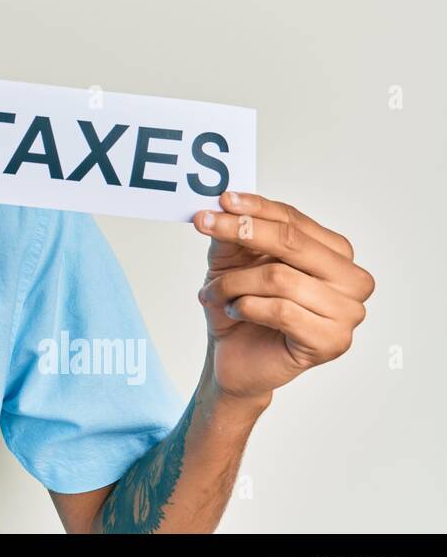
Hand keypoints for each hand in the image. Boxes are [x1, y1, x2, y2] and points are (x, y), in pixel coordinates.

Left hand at [192, 191, 374, 403]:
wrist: (234, 357)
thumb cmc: (241, 306)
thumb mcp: (233, 261)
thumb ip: (235, 231)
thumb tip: (227, 203)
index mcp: (335, 253)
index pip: (294, 220)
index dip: (255, 207)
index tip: (221, 199)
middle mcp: (352, 280)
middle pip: (292, 242)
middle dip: (243, 231)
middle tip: (204, 223)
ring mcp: (349, 313)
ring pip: (280, 278)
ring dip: (235, 283)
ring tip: (217, 293)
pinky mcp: (333, 341)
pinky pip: (281, 311)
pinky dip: (247, 307)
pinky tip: (238, 312)